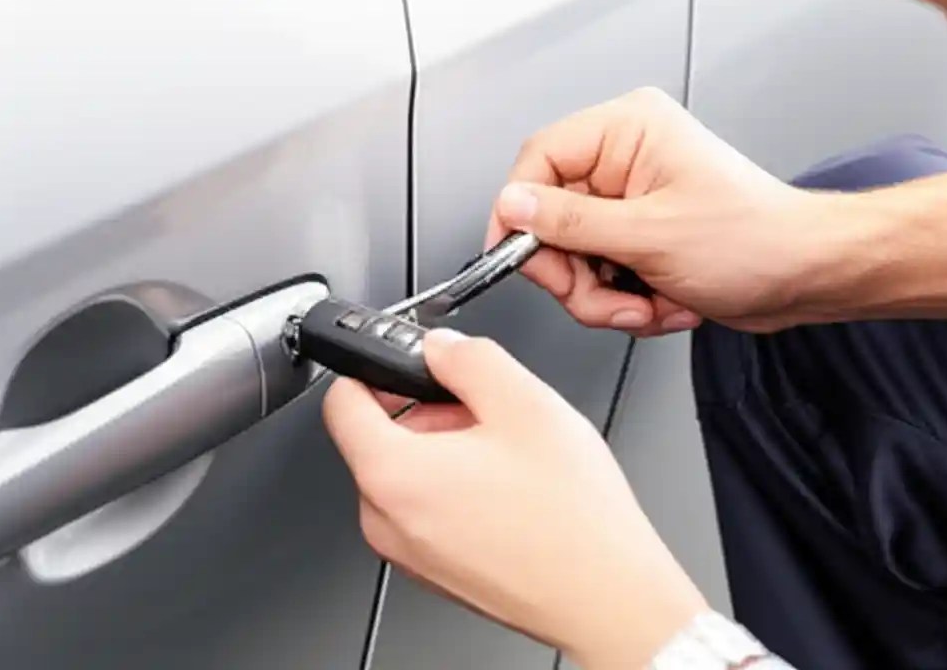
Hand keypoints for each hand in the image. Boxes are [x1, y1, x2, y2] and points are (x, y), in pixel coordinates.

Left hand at [322, 329, 707, 668]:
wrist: (606, 600)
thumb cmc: (571, 521)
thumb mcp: (525, 402)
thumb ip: (468, 356)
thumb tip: (440, 347)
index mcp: (392, 473)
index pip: (341, 401)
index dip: (375, 368)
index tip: (408, 363)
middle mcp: (385, 519)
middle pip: (378, 437)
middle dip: (428, 411)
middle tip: (484, 411)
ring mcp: (407, 552)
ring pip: (406, 474)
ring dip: (446, 450)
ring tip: (507, 456)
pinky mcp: (434, 571)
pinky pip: (425, 510)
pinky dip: (455, 489)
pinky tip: (508, 490)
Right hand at [487, 87, 946, 332]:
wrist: (806, 277)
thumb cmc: (757, 240)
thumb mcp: (649, 235)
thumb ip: (570, 222)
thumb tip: (513, 207)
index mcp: (628, 130)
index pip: (539, 159)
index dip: (519, 210)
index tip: (514, 253)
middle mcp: (625, 159)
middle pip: (549, 218)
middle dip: (574, 274)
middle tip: (600, 295)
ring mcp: (629, 201)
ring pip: (570, 257)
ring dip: (603, 297)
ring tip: (645, 303)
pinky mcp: (636, 237)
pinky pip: (597, 275)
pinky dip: (623, 302)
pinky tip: (661, 301)